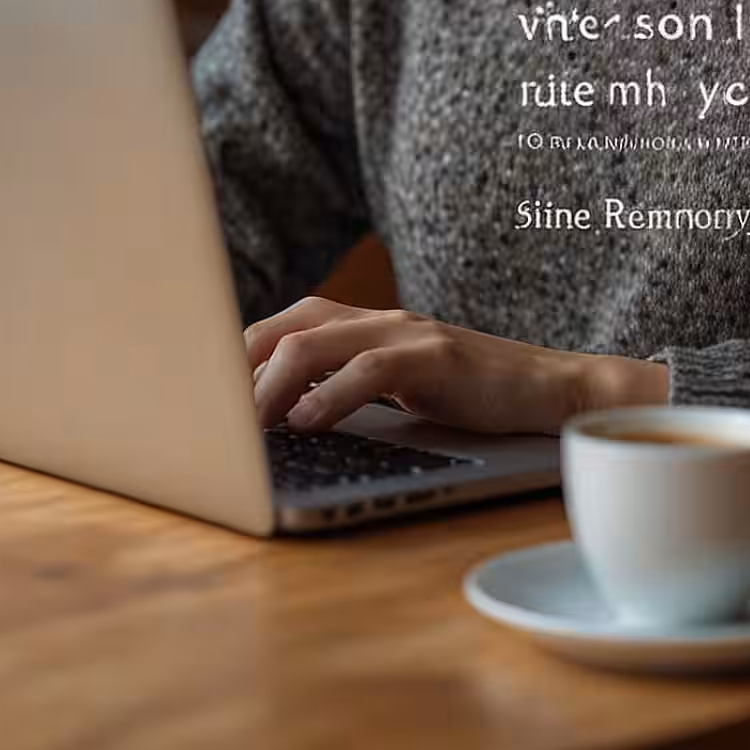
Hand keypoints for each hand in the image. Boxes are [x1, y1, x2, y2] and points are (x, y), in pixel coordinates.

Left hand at [245, 297, 669, 434]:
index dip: (232, 358)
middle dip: (235, 369)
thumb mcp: (398, 390)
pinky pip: (370, 369)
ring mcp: (407, 333)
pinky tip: (309, 423)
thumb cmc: (470, 396)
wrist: (551, 389)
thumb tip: (276, 424)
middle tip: (203, 416)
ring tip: (242, 430)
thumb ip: (345, 391)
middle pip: (284, 327)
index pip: (280, 327)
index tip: (197, 398)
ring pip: (313, 344)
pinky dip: (331, 396)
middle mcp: (378, 319)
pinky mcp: (436, 357)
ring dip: (267, 388)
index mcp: (363, 326)